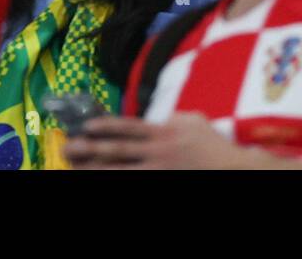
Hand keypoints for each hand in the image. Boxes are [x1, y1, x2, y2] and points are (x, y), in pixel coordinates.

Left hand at [64, 114, 250, 169]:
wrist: (233, 169)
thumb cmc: (213, 145)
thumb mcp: (193, 120)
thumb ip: (172, 117)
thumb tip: (160, 119)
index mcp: (163, 132)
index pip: (128, 127)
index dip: (105, 126)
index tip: (85, 126)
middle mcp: (157, 152)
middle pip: (116, 151)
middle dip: (89, 150)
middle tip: (67, 149)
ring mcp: (159, 171)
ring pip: (120, 172)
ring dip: (95, 171)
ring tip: (75, 169)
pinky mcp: (162, 183)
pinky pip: (134, 183)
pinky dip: (118, 182)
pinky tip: (102, 182)